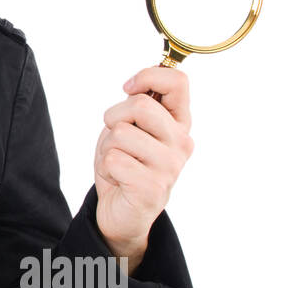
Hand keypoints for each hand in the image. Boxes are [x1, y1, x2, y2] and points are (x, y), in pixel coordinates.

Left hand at [92, 66, 194, 265]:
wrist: (121, 211)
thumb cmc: (125, 163)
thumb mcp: (131, 127)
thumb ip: (139, 105)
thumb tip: (135, 86)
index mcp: (179, 123)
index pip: (178, 82)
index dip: (148, 76)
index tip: (128, 88)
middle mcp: (181, 143)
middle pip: (140, 105)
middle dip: (114, 117)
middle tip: (115, 137)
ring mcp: (170, 166)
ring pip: (120, 133)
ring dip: (107, 147)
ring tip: (119, 162)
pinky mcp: (152, 187)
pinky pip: (113, 159)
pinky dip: (106, 168)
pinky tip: (118, 179)